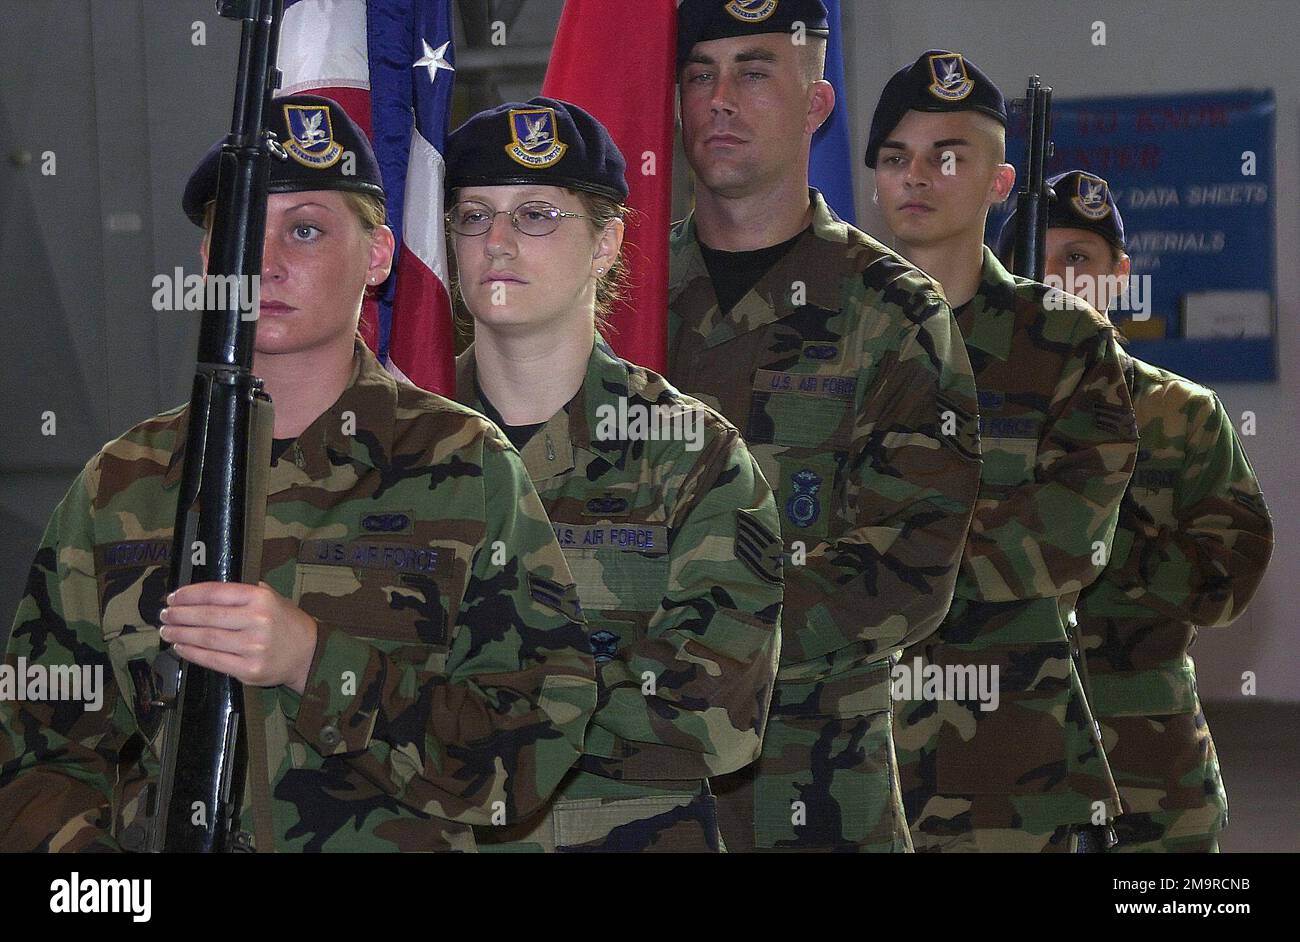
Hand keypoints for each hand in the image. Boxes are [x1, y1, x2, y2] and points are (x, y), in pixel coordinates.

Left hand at [159, 581, 317, 694]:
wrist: (309, 653)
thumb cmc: (286, 623)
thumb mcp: (272, 598)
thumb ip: (243, 593)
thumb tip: (203, 594)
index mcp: (261, 598)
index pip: (216, 593)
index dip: (190, 594)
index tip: (173, 597)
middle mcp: (256, 621)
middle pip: (207, 616)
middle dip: (180, 615)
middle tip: (164, 615)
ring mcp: (252, 647)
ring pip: (206, 639)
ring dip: (181, 634)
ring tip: (167, 631)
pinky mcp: (249, 670)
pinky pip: (213, 660)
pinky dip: (192, 653)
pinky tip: (181, 648)